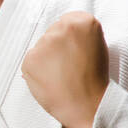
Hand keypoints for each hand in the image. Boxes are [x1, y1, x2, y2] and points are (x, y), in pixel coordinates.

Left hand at [20, 10, 109, 127]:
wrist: (88, 106)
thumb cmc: (95, 79)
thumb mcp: (98, 47)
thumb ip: (80, 35)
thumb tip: (63, 33)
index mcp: (84, 22)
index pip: (68, 21)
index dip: (71, 38)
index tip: (76, 50)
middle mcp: (62, 28)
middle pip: (53, 32)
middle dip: (57, 47)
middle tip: (69, 66)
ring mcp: (44, 43)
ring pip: (41, 47)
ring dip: (47, 59)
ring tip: (61, 75)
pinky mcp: (30, 59)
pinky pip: (31, 61)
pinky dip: (38, 71)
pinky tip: (52, 81)